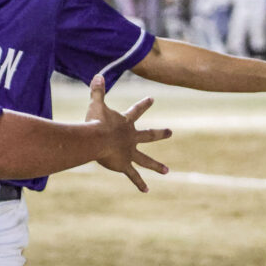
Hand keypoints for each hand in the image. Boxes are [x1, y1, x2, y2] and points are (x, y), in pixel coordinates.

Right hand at [85, 75, 169, 191]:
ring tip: (167, 171)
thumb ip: (97, 91)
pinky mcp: (124, 164)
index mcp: (126, 123)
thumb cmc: (95, 122)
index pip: (136, 111)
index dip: (144, 104)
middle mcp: (131, 138)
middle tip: (171, 132)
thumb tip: (98, 75)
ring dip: (156, 165)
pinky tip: (146, 190)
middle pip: (149, 135)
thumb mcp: (96, 105)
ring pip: (145, 160)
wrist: (96, 139)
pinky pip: (133, 175)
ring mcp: (129, 152)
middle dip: (160, 133)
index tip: (153, 98)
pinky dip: (139, 183)